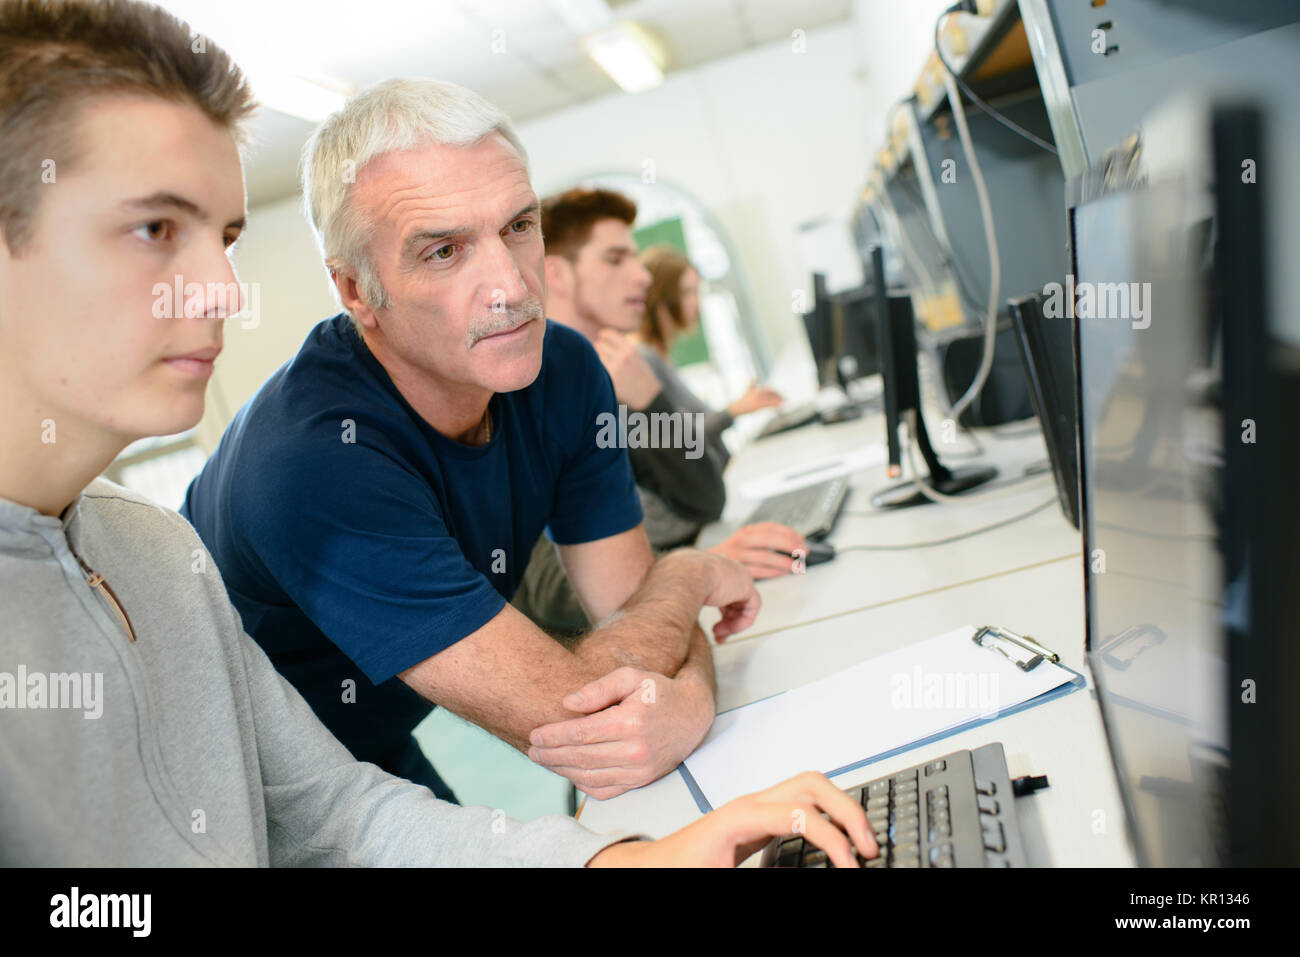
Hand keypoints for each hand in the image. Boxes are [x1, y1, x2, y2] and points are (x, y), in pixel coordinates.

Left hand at [528, 665, 713, 799]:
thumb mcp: (630, 677)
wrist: (691, 715)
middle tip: (533, 751)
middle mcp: (635, 750)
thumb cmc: (658, 692)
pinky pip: (604, 790)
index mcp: (631, 722)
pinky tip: (569, 772)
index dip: (552, 736)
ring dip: (562, 770)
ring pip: (589, 776)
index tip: (535, 735)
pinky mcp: (641, 781)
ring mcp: (639, 770)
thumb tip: (567, 704)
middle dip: (551, 755)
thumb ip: (598, 688)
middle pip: (580, 757)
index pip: (580, 733)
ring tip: (546, 760)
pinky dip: (582, 784)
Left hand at [587, 771, 875, 866]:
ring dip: (841, 808)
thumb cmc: (678, 870)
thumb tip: (808, 871)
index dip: (832, 841)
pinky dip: (828, 815)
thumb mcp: (720, 878)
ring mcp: (756, 805)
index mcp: (739, 816)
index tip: (851, 868)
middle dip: (847, 811)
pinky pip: (801, 802)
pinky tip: (838, 839)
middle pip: (811, 784)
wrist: (653, 867)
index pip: (799, 814)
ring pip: (809, 787)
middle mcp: (750, 803)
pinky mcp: (760, 817)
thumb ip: (760, 875)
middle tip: (869, 848)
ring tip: (862, 842)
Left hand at [594, 330, 660, 409]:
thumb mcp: (634, 356)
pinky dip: (598, 371)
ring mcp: (616, 368)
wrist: (646, 395)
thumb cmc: (638, 374)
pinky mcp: (610, 379)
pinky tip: (602, 375)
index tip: (601, 340)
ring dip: (597, 361)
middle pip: (599, 345)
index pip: (607, 334)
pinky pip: (597, 369)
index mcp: (630, 348)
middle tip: (603, 357)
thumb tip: (598, 338)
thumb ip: (619, 347)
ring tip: (604, 366)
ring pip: (596, 357)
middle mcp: (623, 356)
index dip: (602, 337)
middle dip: (599, 350)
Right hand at [683, 550, 759, 640]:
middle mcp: (724, 566)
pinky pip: (752, 608)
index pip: (721, 585)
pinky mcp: (746, 584)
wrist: (681, 575)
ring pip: (742, 605)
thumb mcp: (676, 589)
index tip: (714, 621)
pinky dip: (741, 622)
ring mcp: (737, 574)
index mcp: (708, 564)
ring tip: (718, 634)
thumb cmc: (673, 582)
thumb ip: (684, 597)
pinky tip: (729, 630)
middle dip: (726, 619)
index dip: (719, 607)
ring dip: (731, 624)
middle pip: (733, 597)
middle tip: (717, 634)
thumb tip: (677, 613)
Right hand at [708, 522, 807, 581]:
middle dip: (790, 545)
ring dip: (784, 561)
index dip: (789, 532)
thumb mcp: (742, 542)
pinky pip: (759, 570)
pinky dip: (773, 572)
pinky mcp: (737, 569)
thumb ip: (761, 540)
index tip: (801, 539)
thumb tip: (790, 542)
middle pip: (770, 538)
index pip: (771, 527)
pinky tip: (781, 573)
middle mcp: (741, 540)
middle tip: (803, 551)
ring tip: (795, 565)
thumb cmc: (726, 557)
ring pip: (766, 555)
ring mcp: (738, 555)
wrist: (700, 567)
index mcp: (746, 532)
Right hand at [727, 380, 783, 416]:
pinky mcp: (758, 406)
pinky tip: (780, 406)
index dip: (776, 392)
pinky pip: (769, 406)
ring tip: (784, 402)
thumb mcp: (748, 390)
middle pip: (772, 394)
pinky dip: (775, 405)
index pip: (770, 389)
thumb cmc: (743, 399)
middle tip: (784, 398)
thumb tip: (754, 376)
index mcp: (757, 390)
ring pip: (771, 399)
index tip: (780, 394)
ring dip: (779, 400)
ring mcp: (759, 400)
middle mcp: (759, 394)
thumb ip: (752, 383)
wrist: (738, 407)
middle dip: (779, 396)